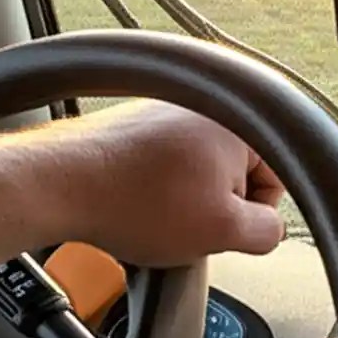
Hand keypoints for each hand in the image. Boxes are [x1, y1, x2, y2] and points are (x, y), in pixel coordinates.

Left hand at [1, 99, 284, 265]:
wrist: (60, 183)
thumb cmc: (138, 202)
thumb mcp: (222, 231)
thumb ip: (266, 231)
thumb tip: (269, 228)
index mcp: (239, 123)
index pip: (277, 178)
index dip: (252, 215)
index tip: (220, 228)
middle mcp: (207, 106)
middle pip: (235, 173)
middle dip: (215, 205)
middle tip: (185, 224)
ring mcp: (168, 110)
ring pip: (198, 171)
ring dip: (183, 198)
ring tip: (153, 214)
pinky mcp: (136, 122)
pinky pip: (164, 164)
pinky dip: (154, 187)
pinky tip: (135, 203)